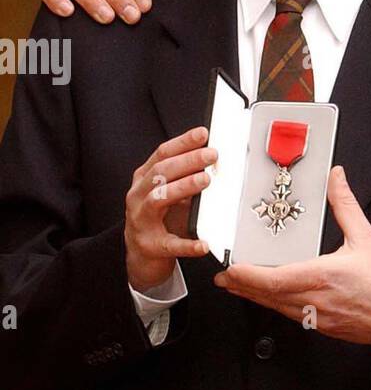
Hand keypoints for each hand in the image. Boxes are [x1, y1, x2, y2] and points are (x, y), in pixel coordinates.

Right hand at [125, 127, 215, 292]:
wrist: (142, 255)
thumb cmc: (159, 219)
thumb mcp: (169, 193)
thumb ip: (185, 177)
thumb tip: (213, 161)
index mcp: (144, 180)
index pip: (162, 154)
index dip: (182, 142)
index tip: (203, 133)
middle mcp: (138, 196)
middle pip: (160, 172)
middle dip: (187, 161)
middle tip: (211, 155)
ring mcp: (141, 221)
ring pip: (158, 200)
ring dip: (182, 188)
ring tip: (205, 180)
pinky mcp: (150, 245)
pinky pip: (170, 244)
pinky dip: (188, 244)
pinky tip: (203, 244)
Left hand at [214, 165, 370, 343]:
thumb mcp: (367, 238)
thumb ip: (345, 206)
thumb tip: (336, 178)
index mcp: (324, 276)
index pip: (273, 280)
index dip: (247, 277)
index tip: (231, 268)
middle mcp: (317, 301)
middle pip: (268, 296)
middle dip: (242, 287)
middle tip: (224, 276)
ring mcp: (320, 318)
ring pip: (278, 308)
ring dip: (257, 297)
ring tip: (239, 286)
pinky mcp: (326, 328)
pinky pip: (294, 316)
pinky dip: (277, 305)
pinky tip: (273, 298)